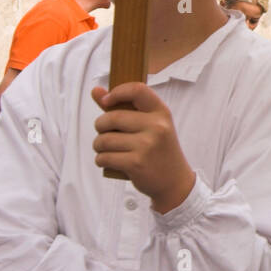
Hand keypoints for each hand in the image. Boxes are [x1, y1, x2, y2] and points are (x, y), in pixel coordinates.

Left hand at [90, 83, 194, 212]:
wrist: (174, 181)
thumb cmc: (158, 150)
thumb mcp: (150, 125)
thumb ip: (122, 107)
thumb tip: (95, 90)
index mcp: (161, 113)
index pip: (137, 90)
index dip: (116, 92)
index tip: (105, 101)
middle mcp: (157, 126)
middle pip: (112, 117)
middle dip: (100, 126)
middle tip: (105, 134)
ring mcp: (147, 145)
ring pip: (104, 139)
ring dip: (99, 146)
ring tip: (107, 150)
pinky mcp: (136, 163)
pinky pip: (104, 157)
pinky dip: (101, 160)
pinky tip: (110, 161)